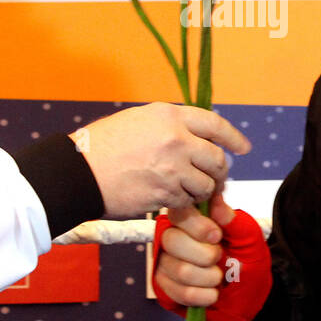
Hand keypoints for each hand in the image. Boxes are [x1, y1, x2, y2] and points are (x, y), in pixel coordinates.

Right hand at [72, 103, 250, 218]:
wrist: (77, 172)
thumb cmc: (101, 146)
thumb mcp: (137, 121)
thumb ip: (169, 127)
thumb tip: (194, 139)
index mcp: (169, 116)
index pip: (214, 124)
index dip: (233, 137)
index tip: (243, 148)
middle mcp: (176, 139)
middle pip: (216, 158)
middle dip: (218, 172)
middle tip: (212, 178)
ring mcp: (172, 168)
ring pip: (205, 184)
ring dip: (201, 191)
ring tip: (185, 189)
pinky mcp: (165, 194)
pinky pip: (187, 202)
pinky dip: (184, 204)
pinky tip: (170, 199)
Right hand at [153, 194, 270, 315]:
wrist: (248, 295)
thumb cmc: (247, 261)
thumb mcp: (249, 238)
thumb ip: (232, 219)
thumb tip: (216, 197)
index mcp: (193, 218)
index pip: (179, 212)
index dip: (197, 226)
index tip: (217, 236)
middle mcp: (174, 237)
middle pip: (173, 241)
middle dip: (206, 255)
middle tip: (220, 258)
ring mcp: (166, 262)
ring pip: (180, 270)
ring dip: (210, 278)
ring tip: (219, 277)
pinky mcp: (165, 286)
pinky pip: (181, 292)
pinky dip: (204, 295)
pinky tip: (212, 292)